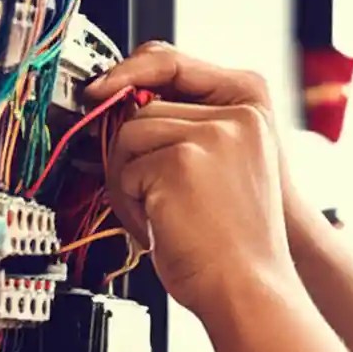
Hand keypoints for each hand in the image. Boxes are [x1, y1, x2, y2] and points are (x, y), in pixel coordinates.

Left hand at [85, 45, 297, 312]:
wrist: (249, 288)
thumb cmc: (236, 243)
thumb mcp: (228, 170)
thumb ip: (191, 134)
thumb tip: (122, 113)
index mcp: (252, 111)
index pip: (173, 63)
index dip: (130, 74)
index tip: (100, 89)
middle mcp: (236, 117)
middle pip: (144, 108)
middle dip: (133, 153)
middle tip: (152, 197)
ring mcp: (209, 136)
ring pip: (130, 137)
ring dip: (130, 181)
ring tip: (160, 215)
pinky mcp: (180, 162)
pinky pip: (125, 171)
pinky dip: (130, 204)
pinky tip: (160, 226)